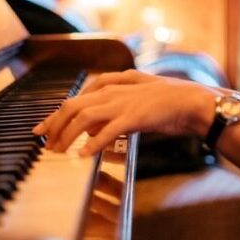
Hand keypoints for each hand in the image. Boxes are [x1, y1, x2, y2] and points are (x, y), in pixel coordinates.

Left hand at [32, 69, 216, 156]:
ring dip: (67, 134)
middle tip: (44, 142)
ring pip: (85, 115)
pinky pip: (108, 130)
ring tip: (59, 151)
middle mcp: (116, 90)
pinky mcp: (135, 116)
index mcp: (117, 83)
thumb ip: (115, 108)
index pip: (78, 96)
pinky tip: (84, 155)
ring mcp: (125, 102)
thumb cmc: (170, 103)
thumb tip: (93, 126)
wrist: (195, 102)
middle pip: (74, 104)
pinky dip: (93, 143)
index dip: (57, 112)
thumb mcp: (138, 100)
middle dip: (54, 123)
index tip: (44, 127)